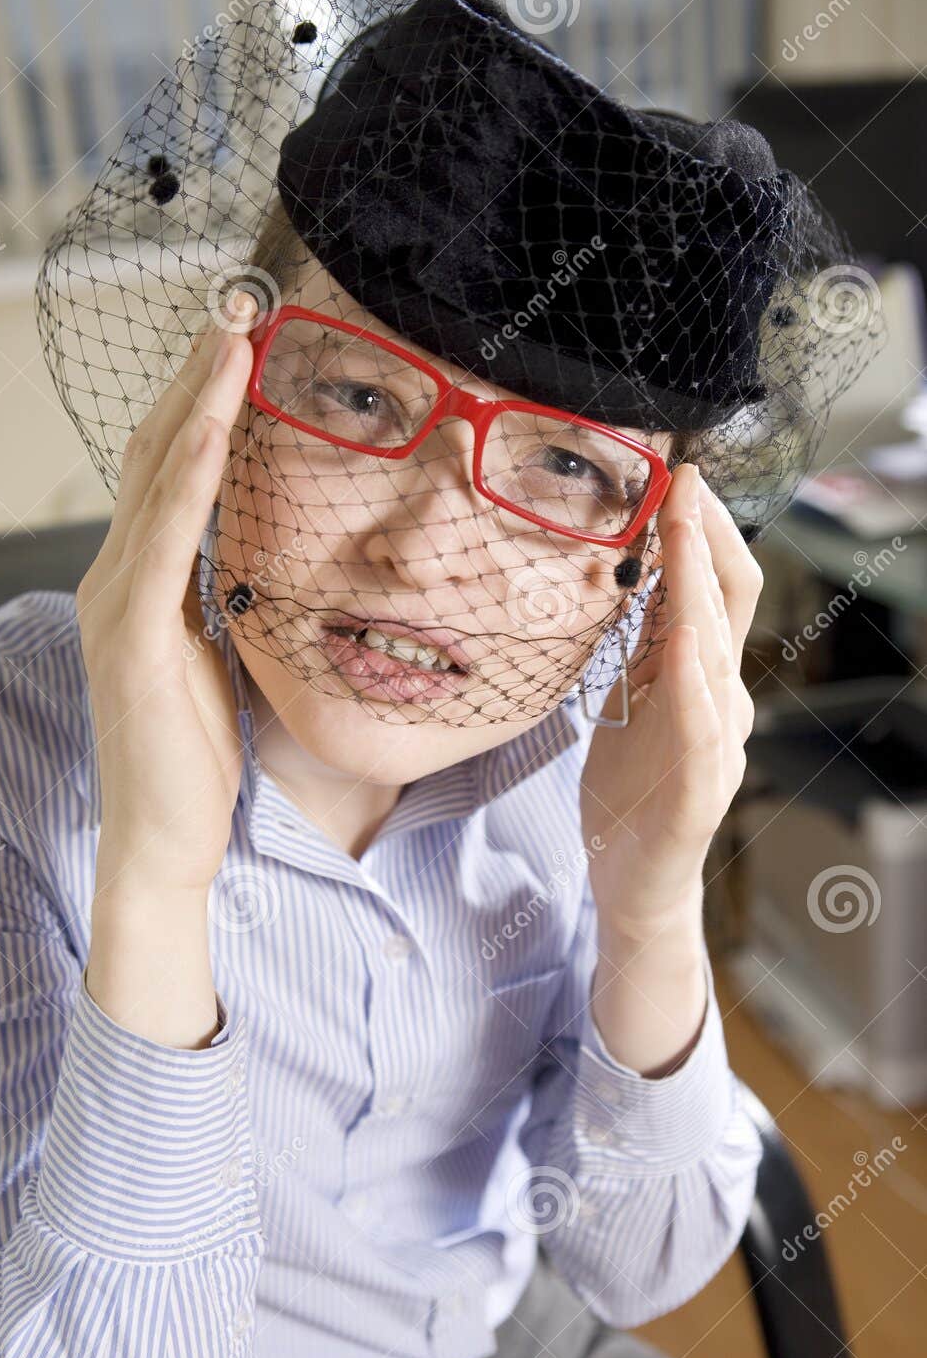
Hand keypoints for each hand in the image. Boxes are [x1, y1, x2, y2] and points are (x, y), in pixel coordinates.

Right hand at [76, 302, 255, 896]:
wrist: (165, 836)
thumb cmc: (196, 754)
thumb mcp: (217, 652)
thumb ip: (220, 593)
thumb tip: (257, 549)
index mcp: (137, 580)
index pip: (167, 469)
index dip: (200, 401)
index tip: (239, 338)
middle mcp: (114, 576)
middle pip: (156, 453)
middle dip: (197, 376)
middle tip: (236, 302)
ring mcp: (115, 602)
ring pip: (158, 478)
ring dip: (198, 401)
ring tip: (231, 333)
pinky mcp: (131, 636)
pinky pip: (163, 539)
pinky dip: (191, 475)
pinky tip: (218, 425)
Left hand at [580, 463, 762, 941]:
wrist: (631, 881)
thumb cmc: (632, 789)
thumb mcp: (629, 702)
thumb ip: (644, 646)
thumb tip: (641, 577)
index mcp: (698, 677)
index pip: (709, 587)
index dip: (699, 531)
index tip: (676, 477)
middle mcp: (719, 700)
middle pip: (728, 602)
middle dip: (706, 537)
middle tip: (684, 480)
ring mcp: (716, 744)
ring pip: (717, 653)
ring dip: (698, 590)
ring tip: (681, 536)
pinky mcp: (701, 791)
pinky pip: (703, 730)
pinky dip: (694, 683)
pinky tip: (682, 645)